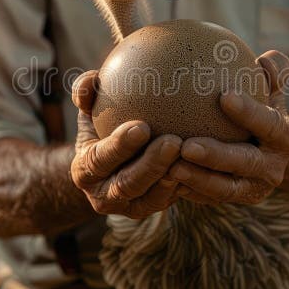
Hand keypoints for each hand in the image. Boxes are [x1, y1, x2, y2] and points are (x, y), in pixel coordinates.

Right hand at [70, 70, 181, 218]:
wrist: (111, 162)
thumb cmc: (102, 124)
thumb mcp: (90, 108)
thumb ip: (87, 91)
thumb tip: (92, 79)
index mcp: (85, 170)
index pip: (99, 159)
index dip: (119, 146)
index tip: (142, 126)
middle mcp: (104, 195)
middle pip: (128, 184)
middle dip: (151, 165)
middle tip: (174, 141)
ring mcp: (130, 208)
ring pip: (153, 198)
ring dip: (173, 177)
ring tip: (192, 153)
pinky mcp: (153, 209)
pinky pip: (172, 200)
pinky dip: (186, 184)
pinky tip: (204, 164)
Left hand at [170, 50, 288, 204]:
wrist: (268, 153)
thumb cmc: (262, 110)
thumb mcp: (270, 93)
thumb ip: (270, 76)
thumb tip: (267, 59)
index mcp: (283, 137)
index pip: (269, 123)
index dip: (249, 112)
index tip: (224, 96)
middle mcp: (272, 167)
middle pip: (245, 162)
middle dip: (217, 156)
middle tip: (188, 146)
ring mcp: (253, 188)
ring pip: (225, 188)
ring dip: (197, 179)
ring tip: (170, 167)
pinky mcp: (232, 201)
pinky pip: (208, 198)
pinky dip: (188, 190)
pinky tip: (163, 178)